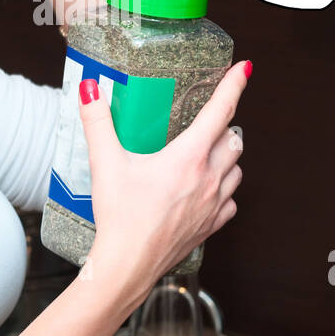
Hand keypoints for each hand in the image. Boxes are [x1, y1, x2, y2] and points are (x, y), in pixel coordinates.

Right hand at [76, 61, 251, 299]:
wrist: (127, 266)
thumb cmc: (120, 217)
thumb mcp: (106, 163)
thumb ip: (97, 122)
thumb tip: (89, 89)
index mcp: (189, 157)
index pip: (221, 110)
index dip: (235, 85)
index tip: (245, 69)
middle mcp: (209, 178)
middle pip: (233, 139)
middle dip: (224, 125)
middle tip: (209, 119)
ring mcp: (213, 204)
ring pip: (237, 169)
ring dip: (228, 156)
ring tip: (209, 152)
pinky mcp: (210, 226)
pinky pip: (231, 201)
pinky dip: (225, 190)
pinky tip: (209, 190)